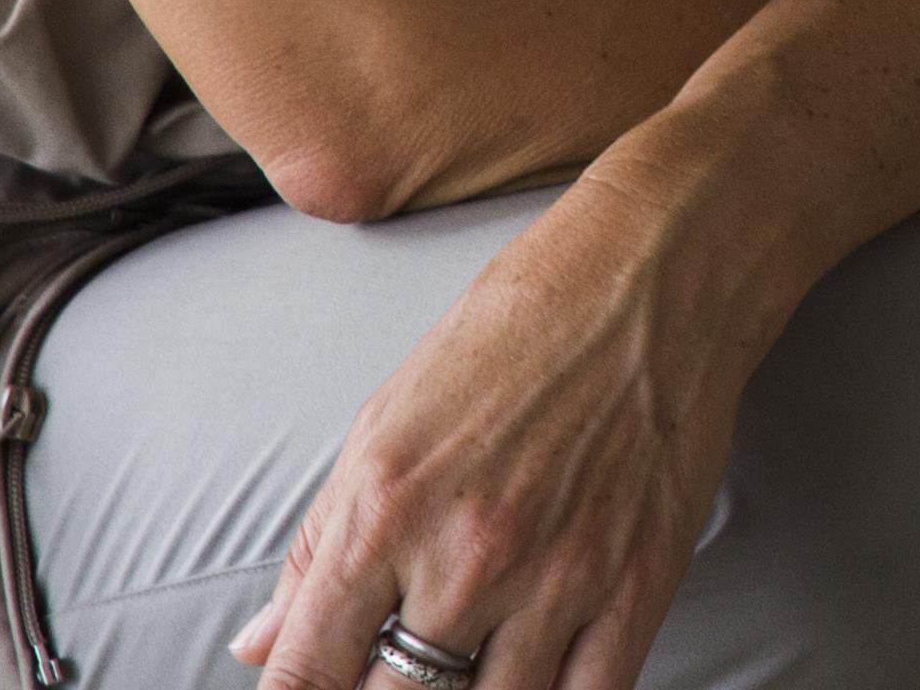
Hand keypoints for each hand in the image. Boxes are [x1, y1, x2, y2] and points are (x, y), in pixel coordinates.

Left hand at [233, 173, 763, 689]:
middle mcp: (466, 557)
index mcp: (385, 511)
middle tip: (386, 674)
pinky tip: (528, 684)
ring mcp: (559, 578)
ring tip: (455, 673)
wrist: (658, 272)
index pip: (305, 675)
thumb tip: (261, 643)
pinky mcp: (639, 584)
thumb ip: (320, 545)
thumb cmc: (516, 329)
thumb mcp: (385, 419)